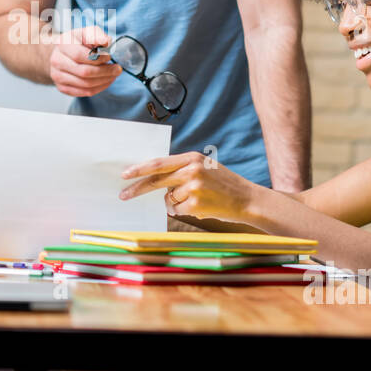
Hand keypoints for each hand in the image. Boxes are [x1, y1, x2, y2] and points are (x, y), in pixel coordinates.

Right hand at [45, 25, 121, 97]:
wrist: (61, 54)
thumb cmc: (77, 42)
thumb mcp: (86, 33)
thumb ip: (96, 35)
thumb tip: (105, 42)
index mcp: (62, 44)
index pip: (81, 55)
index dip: (98, 58)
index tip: (109, 56)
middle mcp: (57, 61)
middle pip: (84, 72)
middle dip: (105, 71)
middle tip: (117, 69)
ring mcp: (57, 76)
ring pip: (85, 84)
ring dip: (104, 81)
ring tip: (113, 75)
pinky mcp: (62, 87)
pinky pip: (84, 92)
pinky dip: (99, 88)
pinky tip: (106, 81)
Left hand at [118, 151, 259, 223]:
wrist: (247, 200)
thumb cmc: (223, 185)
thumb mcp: (203, 168)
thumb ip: (181, 170)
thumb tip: (153, 180)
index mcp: (192, 158)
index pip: (159, 163)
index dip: (140, 169)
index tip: (125, 174)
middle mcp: (192, 170)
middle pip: (156, 180)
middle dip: (137, 189)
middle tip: (123, 195)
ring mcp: (194, 188)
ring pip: (169, 199)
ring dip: (176, 203)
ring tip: (198, 199)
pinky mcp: (196, 204)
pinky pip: (177, 211)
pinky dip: (184, 211)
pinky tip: (202, 207)